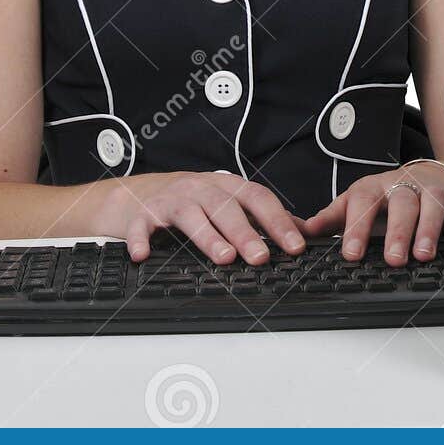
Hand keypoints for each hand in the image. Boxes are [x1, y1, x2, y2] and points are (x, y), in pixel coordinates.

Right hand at [97, 171, 307, 265]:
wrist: (141, 192)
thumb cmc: (193, 201)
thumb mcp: (229, 201)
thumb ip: (262, 216)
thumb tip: (303, 231)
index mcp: (226, 186)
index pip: (258, 199)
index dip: (278, 221)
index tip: (295, 246)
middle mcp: (201, 188)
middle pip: (226, 207)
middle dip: (246, 232)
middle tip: (261, 256)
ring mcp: (172, 199)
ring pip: (191, 214)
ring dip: (208, 236)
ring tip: (223, 257)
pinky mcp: (143, 213)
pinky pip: (142, 225)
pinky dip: (143, 239)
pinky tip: (145, 255)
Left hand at [298, 162, 443, 265]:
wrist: (428, 176)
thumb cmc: (386, 197)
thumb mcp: (356, 203)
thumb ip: (330, 219)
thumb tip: (298, 231)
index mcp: (374, 188)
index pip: (363, 202)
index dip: (357, 227)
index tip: (351, 254)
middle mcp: (403, 187)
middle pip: (401, 203)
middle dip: (397, 231)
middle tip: (393, 259)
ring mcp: (431, 192)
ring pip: (431, 205)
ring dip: (428, 230)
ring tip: (423, 255)